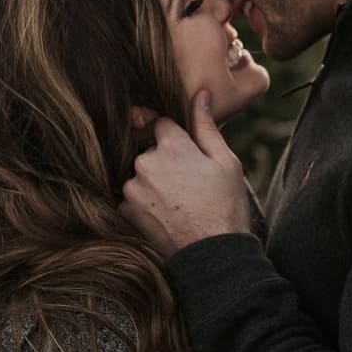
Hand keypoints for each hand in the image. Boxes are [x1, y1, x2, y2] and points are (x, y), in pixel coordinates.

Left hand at [120, 91, 252, 256]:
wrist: (212, 256)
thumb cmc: (226, 206)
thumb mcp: (226, 162)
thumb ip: (206, 127)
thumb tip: (199, 95)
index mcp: (171, 145)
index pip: (162, 124)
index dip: (177, 138)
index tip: (188, 156)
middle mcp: (145, 162)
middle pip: (150, 150)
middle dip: (165, 161)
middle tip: (189, 185)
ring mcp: (132, 187)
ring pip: (140, 174)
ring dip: (154, 182)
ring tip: (179, 203)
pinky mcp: (126, 210)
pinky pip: (132, 196)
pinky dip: (145, 202)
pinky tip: (166, 214)